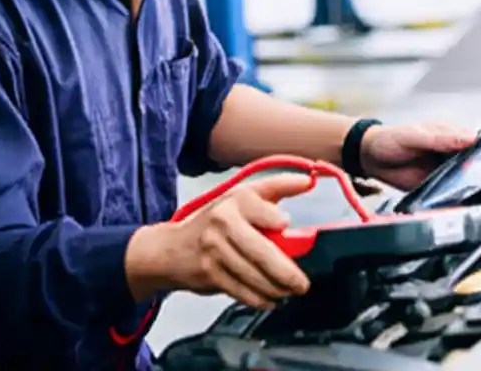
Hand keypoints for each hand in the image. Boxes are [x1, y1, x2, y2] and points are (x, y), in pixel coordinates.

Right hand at [126, 174, 312, 308]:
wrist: (171, 248)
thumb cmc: (216, 220)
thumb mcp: (244, 195)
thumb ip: (278, 187)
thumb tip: (309, 181)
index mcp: (236, 200)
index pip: (267, 211)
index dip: (278, 220)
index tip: (286, 225)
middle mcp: (224, 222)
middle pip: (263, 253)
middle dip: (287, 273)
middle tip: (302, 283)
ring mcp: (215, 250)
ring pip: (254, 276)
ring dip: (277, 289)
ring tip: (289, 290)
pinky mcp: (210, 274)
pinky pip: (242, 291)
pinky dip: (260, 299)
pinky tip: (270, 299)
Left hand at [360, 122, 476, 190]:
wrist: (368, 157)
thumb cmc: (390, 139)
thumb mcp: (415, 135)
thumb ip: (440, 138)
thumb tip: (470, 138)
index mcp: (448, 134)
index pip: (473, 142)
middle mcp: (449, 153)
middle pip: (471, 163)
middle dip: (479, 171)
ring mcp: (442, 170)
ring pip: (462, 179)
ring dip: (467, 186)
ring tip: (474, 191)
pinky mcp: (434, 186)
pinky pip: (448, 193)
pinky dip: (453, 197)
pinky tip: (458, 200)